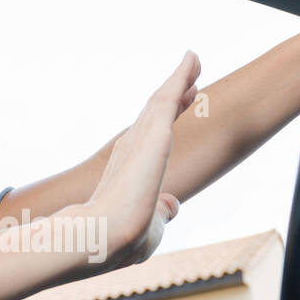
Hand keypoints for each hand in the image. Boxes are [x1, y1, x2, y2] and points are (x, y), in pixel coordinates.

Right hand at [82, 50, 200, 271]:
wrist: (104, 237)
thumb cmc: (122, 241)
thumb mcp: (150, 224)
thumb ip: (161, 211)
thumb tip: (173, 204)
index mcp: (129, 172)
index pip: (151, 140)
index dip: (165, 121)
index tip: (182, 105)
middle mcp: (131, 150)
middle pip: (156, 114)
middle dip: (173, 93)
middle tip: (190, 72)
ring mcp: (141, 139)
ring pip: (162, 100)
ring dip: (180, 78)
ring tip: (194, 59)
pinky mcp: (153, 131)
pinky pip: (169, 95)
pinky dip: (181, 75)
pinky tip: (193, 60)